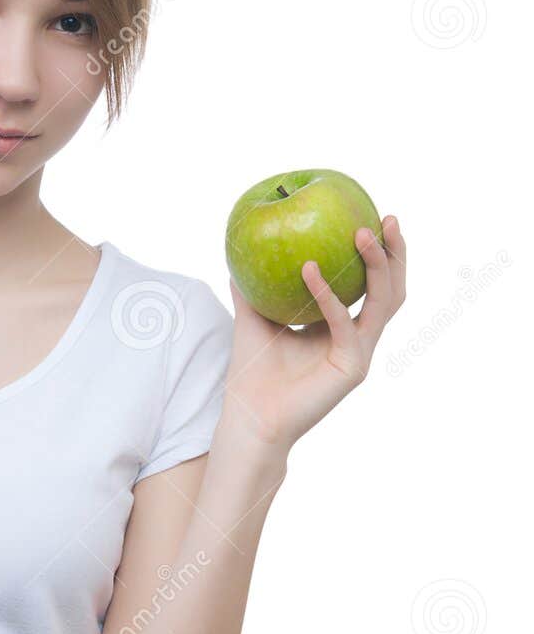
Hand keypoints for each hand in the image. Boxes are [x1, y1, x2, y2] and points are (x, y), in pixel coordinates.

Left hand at [220, 216, 406, 452]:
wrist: (250, 418)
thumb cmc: (252, 374)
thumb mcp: (252, 319)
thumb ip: (252, 288)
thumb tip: (239, 251)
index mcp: (341, 328)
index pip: (370, 284)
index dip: (379, 252)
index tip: (370, 215)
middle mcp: (358, 339)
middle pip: (391, 289)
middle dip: (395, 252)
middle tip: (386, 218)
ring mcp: (359, 354)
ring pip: (383, 302)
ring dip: (376, 265)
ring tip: (360, 232)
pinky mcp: (351, 368)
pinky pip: (345, 323)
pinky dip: (329, 296)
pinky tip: (310, 269)